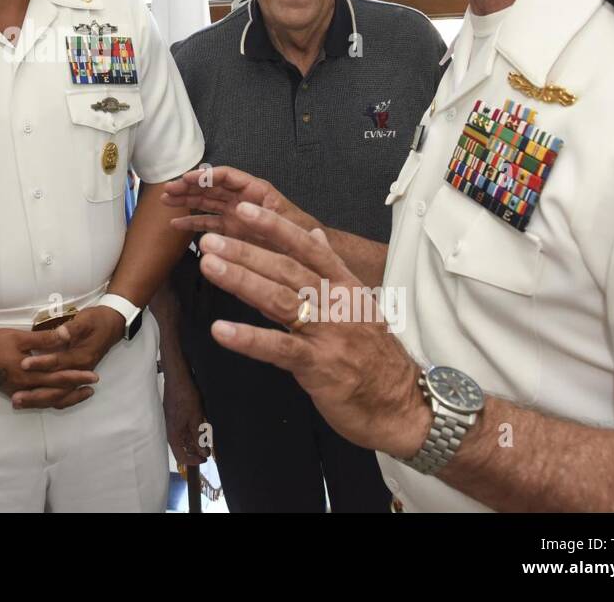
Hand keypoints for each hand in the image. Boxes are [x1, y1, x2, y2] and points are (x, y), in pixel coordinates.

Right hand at [0, 326, 100, 409]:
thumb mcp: (19, 337)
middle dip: (75, 391)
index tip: (93, 376)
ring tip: (78, 394)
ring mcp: (18, 391)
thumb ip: (44, 339)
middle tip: (92, 389)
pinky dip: (48, 400)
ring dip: (64, 398)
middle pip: (56, 393)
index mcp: (29, 374)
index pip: (59, 377)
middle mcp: (26, 386)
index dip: (77, 377)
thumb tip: (66, 336)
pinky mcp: (11, 391)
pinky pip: (35, 400)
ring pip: (46, 400)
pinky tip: (54, 397)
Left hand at [16, 305, 124, 407]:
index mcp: (82, 357)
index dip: (40, 363)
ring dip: (38, 400)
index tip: (22, 364)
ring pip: (58, 395)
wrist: (113, 325)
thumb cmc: (97, 321)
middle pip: (56, 387)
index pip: (58, 362)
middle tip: (15, 396)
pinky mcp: (75, 379)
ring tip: (18, 402)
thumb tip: (62, 333)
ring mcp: (78, 377)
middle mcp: (81, 371)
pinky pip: (62, 396)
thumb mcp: (86, 320)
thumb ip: (73, 328)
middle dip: (35, 392)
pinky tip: (32, 402)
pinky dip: (47, 400)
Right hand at [161, 165, 314, 240]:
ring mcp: (235, 215)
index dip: (206, 175)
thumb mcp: (287, 223)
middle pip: (211, 187)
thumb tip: (240, 210)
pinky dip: (191, 223)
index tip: (187, 178)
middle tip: (168, 188)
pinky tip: (176, 224)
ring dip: (186, 200)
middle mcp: (242, 200)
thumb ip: (266, 215)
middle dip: (189, 186)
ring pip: (206, 203)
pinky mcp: (231, 232)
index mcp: (257, 191)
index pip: (228, 177)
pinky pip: (208, 224)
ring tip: (166, 200)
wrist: (310, 255)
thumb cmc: (302, 235)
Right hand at [162, 368, 209, 466]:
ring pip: (184, 438)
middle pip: (182, 447)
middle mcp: (170, 430)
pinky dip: (193, 431)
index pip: (180, 456)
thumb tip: (203, 453)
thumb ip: (198, 437)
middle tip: (209, 449)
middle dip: (196, 450)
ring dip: (195, 440)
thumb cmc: (185, 397)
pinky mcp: (175, 416)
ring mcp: (172, 422)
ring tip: (207, 437)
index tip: (205, 459)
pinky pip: (183, 429)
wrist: (178, 378)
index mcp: (173, 433)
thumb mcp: (195, 418)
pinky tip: (202, 426)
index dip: (193, 461)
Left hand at [195, 206, 429, 459]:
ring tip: (210, 267)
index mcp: (345, 285)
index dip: (275, 226)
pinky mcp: (319, 365)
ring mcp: (328, 333)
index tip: (244, 209)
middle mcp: (337, 303)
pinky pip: (279, 347)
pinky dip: (248, 338)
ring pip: (280, 299)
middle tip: (210, 240)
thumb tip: (315, 236)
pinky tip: (221, 330)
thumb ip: (329, 271)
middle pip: (286, 269)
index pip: (307, 246)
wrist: (403, 405)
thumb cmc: (375, 355)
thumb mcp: (359, 304)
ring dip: (241, 280)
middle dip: (246, 251)